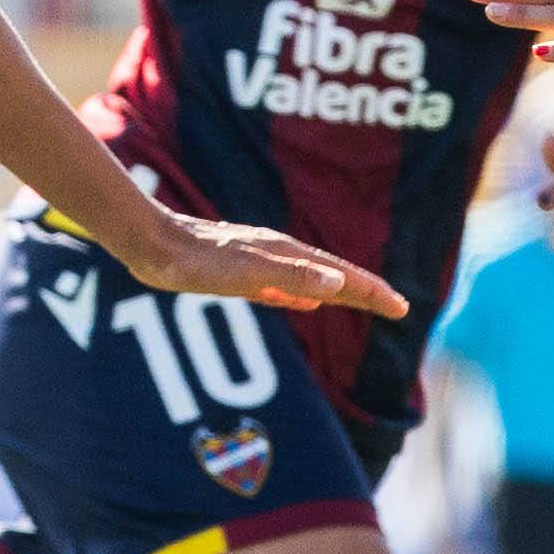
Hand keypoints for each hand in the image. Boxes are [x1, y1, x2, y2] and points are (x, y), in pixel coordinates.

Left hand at [109, 206, 406, 318]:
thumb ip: (290, 280)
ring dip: (340, 293)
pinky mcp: (241, 270)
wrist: (152, 245)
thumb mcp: (245, 273)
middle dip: (366, 292)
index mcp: (287, 256)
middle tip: (397, 307)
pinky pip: (285, 287)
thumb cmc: (195, 261)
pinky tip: (303, 304)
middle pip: (334, 277)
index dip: (372, 293)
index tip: (401, 308)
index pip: (342, 277)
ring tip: (360, 303)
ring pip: (312, 280)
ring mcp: (261, 261)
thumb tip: (336, 287)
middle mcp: (279, 255)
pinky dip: (303, 296)